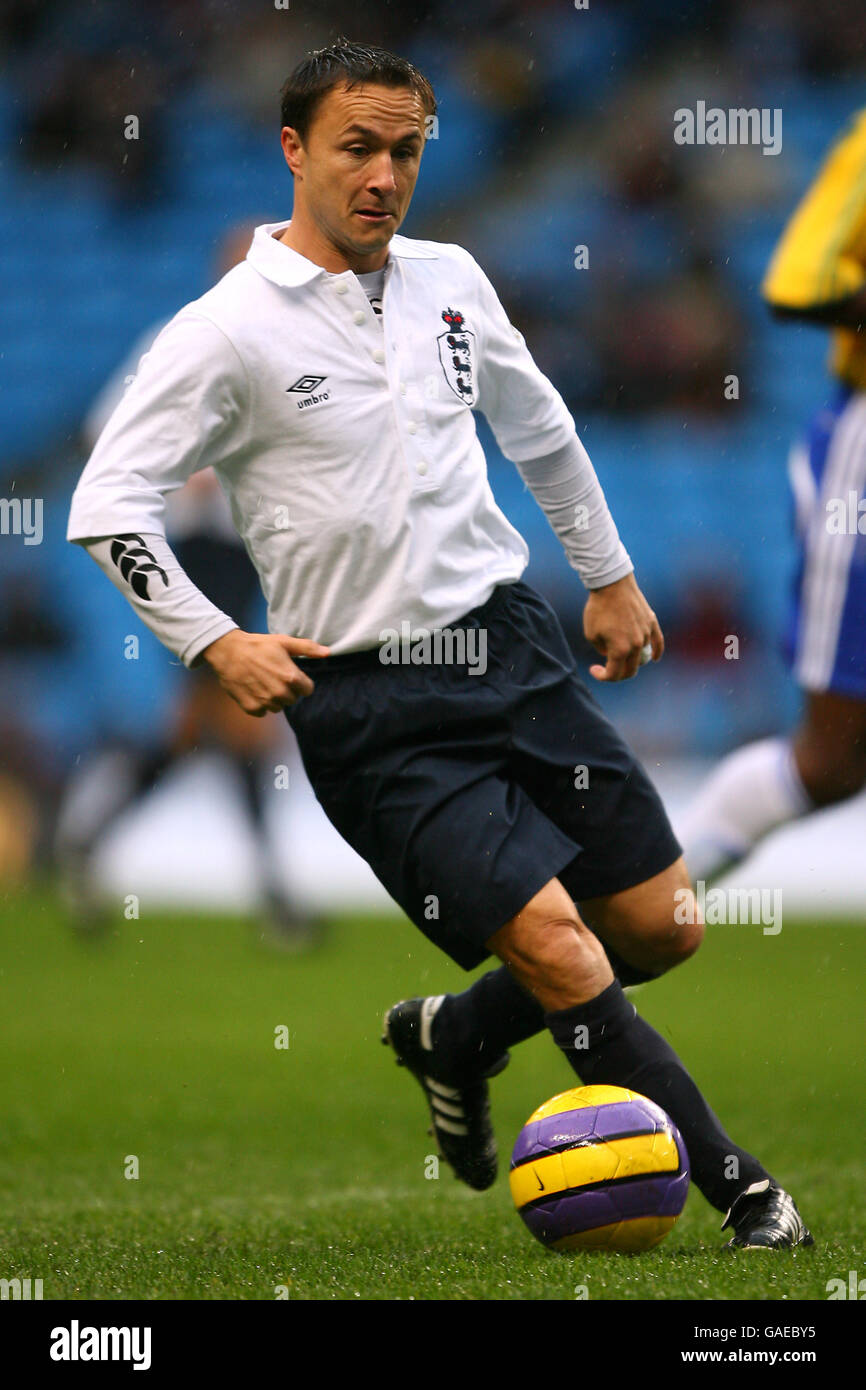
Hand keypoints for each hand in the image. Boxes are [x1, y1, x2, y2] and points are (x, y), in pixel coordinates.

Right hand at [201, 629, 330, 714]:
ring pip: (278, 707)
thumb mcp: (284, 642)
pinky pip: (263, 712)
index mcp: (291, 678)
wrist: (228, 652)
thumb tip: (328, 653)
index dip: (300, 682)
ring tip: (262, 682)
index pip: (307, 690)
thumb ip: (308, 648)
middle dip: (286, 690)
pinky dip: (259, 703)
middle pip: (293, 699)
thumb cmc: (258, 645)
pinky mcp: (252, 708)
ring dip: (273, 698)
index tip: (290, 674)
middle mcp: (280, 693)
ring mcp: (265, 702)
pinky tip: (253, 689)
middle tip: (273, 676)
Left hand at [583, 572, 662, 681]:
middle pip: (631, 670)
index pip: (614, 674)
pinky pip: (658, 642)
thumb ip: (602, 649)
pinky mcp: (651, 622)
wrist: (611, 585)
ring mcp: (646, 634)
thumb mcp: (591, 633)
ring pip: (642, 656)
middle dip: (618, 674)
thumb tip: (610, 653)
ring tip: (622, 657)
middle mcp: (636, 645)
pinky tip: (655, 658)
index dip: (602, 676)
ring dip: (632, 660)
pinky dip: (657, 651)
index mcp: (620, 650)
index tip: (594, 669)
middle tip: (609, 669)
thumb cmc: (598, 609)